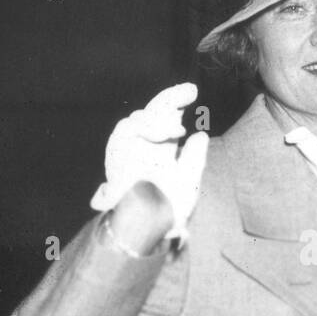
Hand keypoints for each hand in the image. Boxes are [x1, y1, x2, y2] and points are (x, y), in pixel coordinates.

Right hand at [90, 83, 208, 242]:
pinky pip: (128, 129)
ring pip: (137, 119)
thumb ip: (194, 158)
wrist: (151, 224)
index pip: (165, 122)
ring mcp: (129, 152)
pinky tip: (170, 133)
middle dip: (169, 99)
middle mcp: (143, 149)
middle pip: (151, 115)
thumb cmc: (169, 209)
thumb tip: (199, 135)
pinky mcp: (117, 155)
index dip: (175, 103)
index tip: (191, 92)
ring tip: (178, 129)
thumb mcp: (189, 181)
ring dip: (159, 117)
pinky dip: (149, 127)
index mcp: (160, 153)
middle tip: (190, 91)